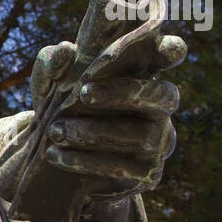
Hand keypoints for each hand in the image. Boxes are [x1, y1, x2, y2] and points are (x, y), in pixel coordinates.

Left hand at [32, 31, 186, 199]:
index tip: (167, 46)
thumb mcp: (50, 86)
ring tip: (55, 131)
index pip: (171, 53)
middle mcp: (160, 108)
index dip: (172, 48)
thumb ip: (53, 65)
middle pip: (162, 96)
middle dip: (123, 92)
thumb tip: (64, 50)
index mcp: (145, 76)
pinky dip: (86, 161)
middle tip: (83, 92)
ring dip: (94, 132)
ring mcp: (160, 143)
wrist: (58, 160)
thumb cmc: (62, 108)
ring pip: (141, 136)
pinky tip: (55, 156)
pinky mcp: (147, 174)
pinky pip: (124, 169)